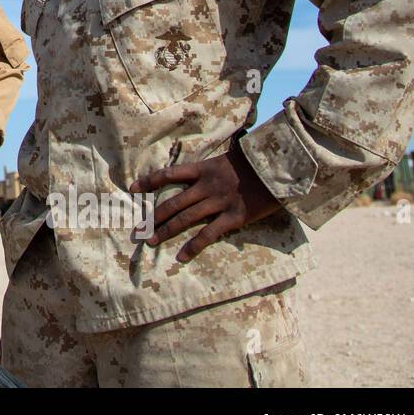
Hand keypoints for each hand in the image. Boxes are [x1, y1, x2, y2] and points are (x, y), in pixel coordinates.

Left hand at [129, 137, 281, 262]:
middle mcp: (206, 186)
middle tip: (137, 229)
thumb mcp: (229, 158)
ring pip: (185, 219)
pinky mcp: (234, 217)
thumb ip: (211, 168)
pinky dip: (193, 246)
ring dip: (166, 231)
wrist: (280, 170)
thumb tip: (200, 170)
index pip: (169, 174)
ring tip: (150, 242)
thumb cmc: (255, 163)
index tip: (132, 188)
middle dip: (153, 217)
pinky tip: (181, 256)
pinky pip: (208, 234)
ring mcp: (219, 202)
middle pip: (173, 202)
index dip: (149, 181)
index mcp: (203, 169)